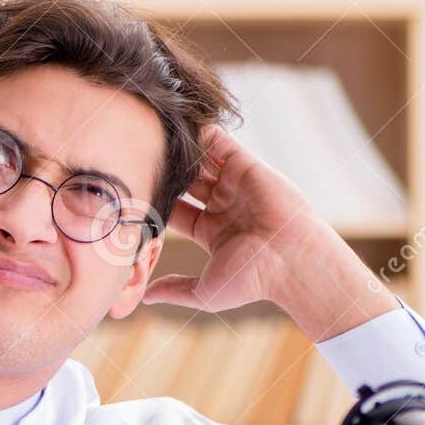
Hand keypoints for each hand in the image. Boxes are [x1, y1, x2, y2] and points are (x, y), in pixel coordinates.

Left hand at [141, 125, 394, 341]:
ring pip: (202, 162)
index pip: (178, 212)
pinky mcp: (246, 166)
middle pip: (188, 185)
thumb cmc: (253, 279)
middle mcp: (223, 206)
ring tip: (154, 137)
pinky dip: (203, 134)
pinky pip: (221, 144)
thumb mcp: (206, 291)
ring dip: (182, 153)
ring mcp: (235, 185)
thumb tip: (144, 297)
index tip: (135, 196)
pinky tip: (179, 127)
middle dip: (168, 176)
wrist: (290, 260)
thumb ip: (175, 289)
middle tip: (137, 162)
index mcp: (212, 232)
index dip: (159, 203)